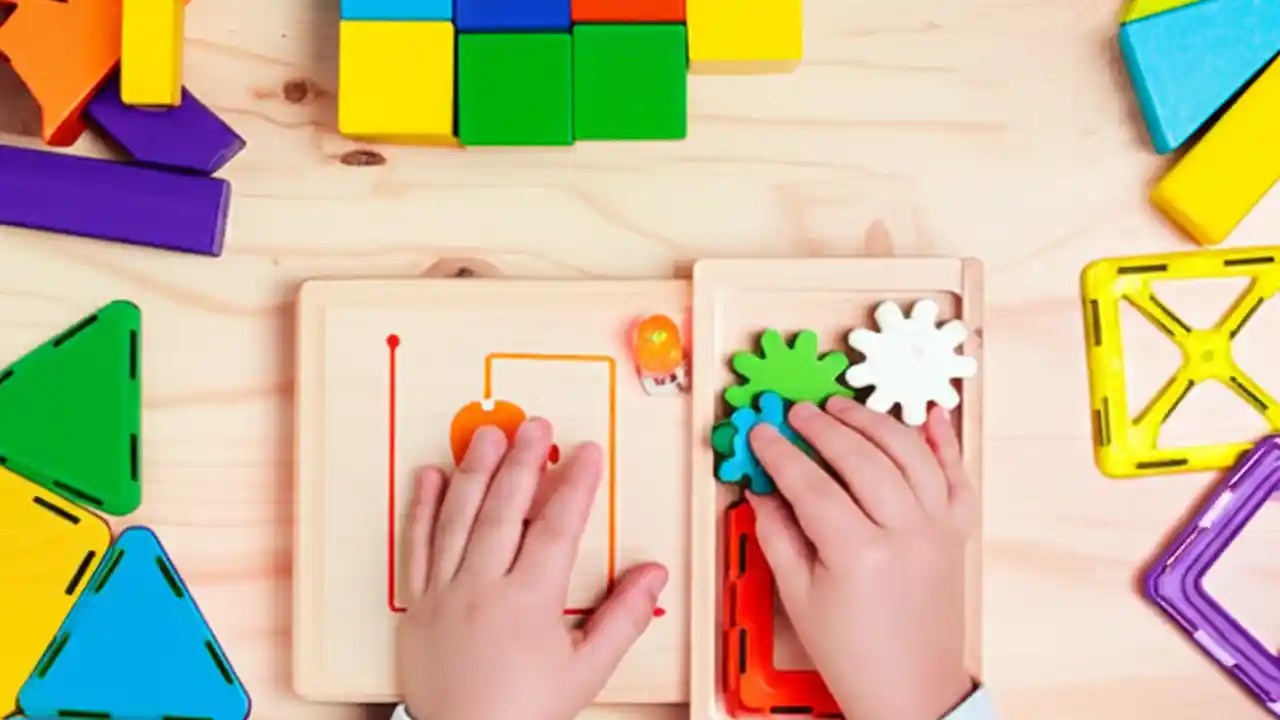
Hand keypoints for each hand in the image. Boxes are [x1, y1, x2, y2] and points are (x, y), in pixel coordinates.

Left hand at [396, 419, 668, 719]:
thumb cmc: (522, 712)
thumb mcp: (586, 671)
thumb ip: (622, 618)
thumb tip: (652, 576)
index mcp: (528, 602)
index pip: (557, 528)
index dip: (575, 485)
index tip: (587, 454)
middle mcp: (482, 588)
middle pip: (505, 509)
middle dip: (524, 461)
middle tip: (536, 425)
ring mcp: (446, 591)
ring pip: (458, 517)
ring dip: (475, 470)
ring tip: (489, 435)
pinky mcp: (420, 602)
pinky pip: (417, 544)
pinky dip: (422, 507)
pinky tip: (430, 476)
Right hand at [748, 396, 975, 719]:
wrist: (911, 690)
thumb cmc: (855, 654)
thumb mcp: (798, 597)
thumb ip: (778, 534)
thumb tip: (762, 488)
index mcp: (859, 554)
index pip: (811, 483)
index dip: (781, 453)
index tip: (763, 434)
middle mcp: (906, 534)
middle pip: (862, 457)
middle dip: (824, 427)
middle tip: (798, 413)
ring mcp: (937, 530)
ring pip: (909, 453)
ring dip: (874, 422)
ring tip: (843, 409)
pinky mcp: (957, 533)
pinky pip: (957, 475)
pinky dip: (945, 441)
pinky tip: (928, 416)